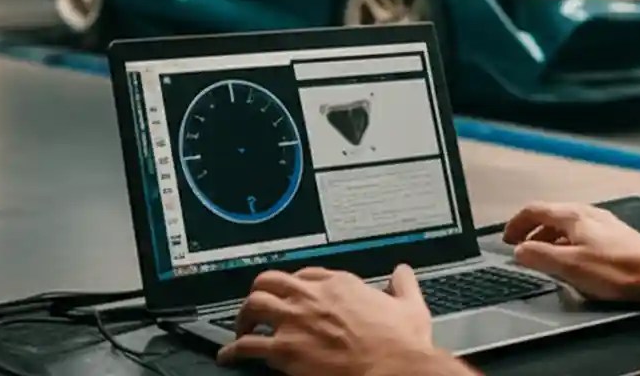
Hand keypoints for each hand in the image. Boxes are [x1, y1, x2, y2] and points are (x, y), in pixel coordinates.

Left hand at [217, 264, 442, 375]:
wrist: (392, 368)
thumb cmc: (399, 344)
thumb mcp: (410, 306)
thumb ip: (404, 285)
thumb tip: (403, 272)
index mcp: (340, 284)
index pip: (307, 274)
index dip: (298, 285)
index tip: (295, 295)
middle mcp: (312, 296)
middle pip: (271, 280)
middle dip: (262, 291)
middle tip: (260, 306)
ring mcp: (295, 321)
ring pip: (254, 304)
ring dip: (244, 316)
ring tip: (242, 327)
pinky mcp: (284, 350)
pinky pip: (247, 345)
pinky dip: (233, 349)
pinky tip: (229, 355)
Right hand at [503, 202, 639, 306]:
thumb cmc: (618, 269)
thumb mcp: (570, 265)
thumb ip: (540, 256)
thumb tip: (519, 250)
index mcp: (573, 216)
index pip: (535, 210)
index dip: (516, 223)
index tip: (506, 238)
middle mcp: (588, 214)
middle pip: (551, 215)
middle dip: (531, 230)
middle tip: (520, 247)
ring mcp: (603, 223)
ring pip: (566, 224)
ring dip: (548, 237)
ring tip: (542, 255)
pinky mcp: (615, 236)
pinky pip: (581, 233)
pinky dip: (566, 242)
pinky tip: (571, 259)